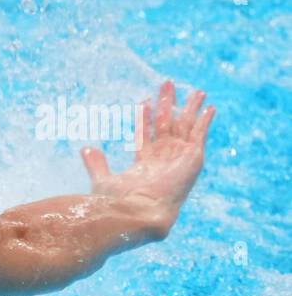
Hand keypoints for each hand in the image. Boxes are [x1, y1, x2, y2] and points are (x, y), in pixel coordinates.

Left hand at [79, 81, 214, 235]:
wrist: (139, 212)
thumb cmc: (119, 202)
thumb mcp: (103, 179)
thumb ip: (96, 164)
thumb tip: (86, 149)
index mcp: (146, 164)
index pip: (146, 134)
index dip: (146, 117)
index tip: (144, 100)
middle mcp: (164, 159)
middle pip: (167, 124)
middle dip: (167, 103)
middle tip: (166, 83)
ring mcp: (179, 158)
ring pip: (185, 126)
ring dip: (190, 107)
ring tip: (196, 90)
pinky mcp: (193, 158)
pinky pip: (200, 134)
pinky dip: (205, 121)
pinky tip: (210, 107)